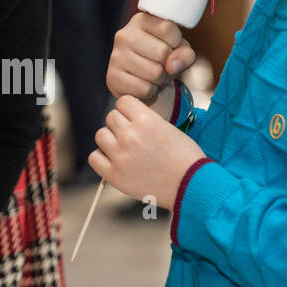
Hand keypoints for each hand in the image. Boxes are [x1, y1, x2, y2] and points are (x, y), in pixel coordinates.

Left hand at [89, 94, 205, 207]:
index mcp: (145, 120)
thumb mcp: (168, 128)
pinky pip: (94, 157)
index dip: (129, 110)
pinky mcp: (114, 175)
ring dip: (110, 140)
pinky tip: (116, 161)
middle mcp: (130, 135)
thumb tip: (125, 117)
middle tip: (134, 138)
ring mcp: (120, 156)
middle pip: (111, 117)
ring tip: (125, 149)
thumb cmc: (185, 157)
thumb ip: (144, 121)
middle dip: (121, 125)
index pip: (122, 101)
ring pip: (100, 135)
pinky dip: (102, 158)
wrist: (192, 186)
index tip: (136, 120)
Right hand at [107, 12, 197, 105]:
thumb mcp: (180, 50)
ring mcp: (116, 56)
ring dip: (160, 79)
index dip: (176, 43)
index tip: (169, 46)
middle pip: (162, 52)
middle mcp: (124, 35)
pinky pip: (144, 89)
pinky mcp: (113, 77)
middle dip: (168, 64)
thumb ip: (185, 53)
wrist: (142, 80)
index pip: (168, 29)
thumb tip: (172, 65)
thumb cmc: (163, 59)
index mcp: (140, 20)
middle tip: (161, 65)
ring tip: (153, 75)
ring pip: (155, 73)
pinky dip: (150, 91)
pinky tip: (143, 84)